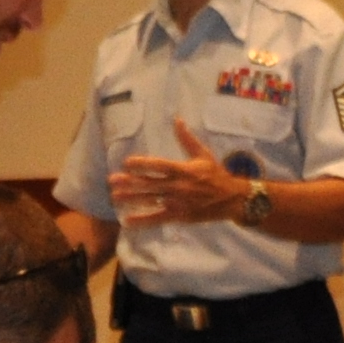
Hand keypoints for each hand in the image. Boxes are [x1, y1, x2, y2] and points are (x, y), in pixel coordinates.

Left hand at [109, 126, 249, 226]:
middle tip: (112, 180)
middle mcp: (178, 186)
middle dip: (130, 182)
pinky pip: (158, 218)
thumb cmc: (216, 175)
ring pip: (151, 200)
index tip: (127, 162)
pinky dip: (143, 220)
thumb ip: (187, 139)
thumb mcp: (204, 155)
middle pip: (150, 183)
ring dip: (132, 199)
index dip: (143, 164)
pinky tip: (128, 221)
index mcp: (183, 170)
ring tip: (115, 197)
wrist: (231, 199)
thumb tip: (177, 120)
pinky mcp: (179, 215)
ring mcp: (177, 202)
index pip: (160, 165)